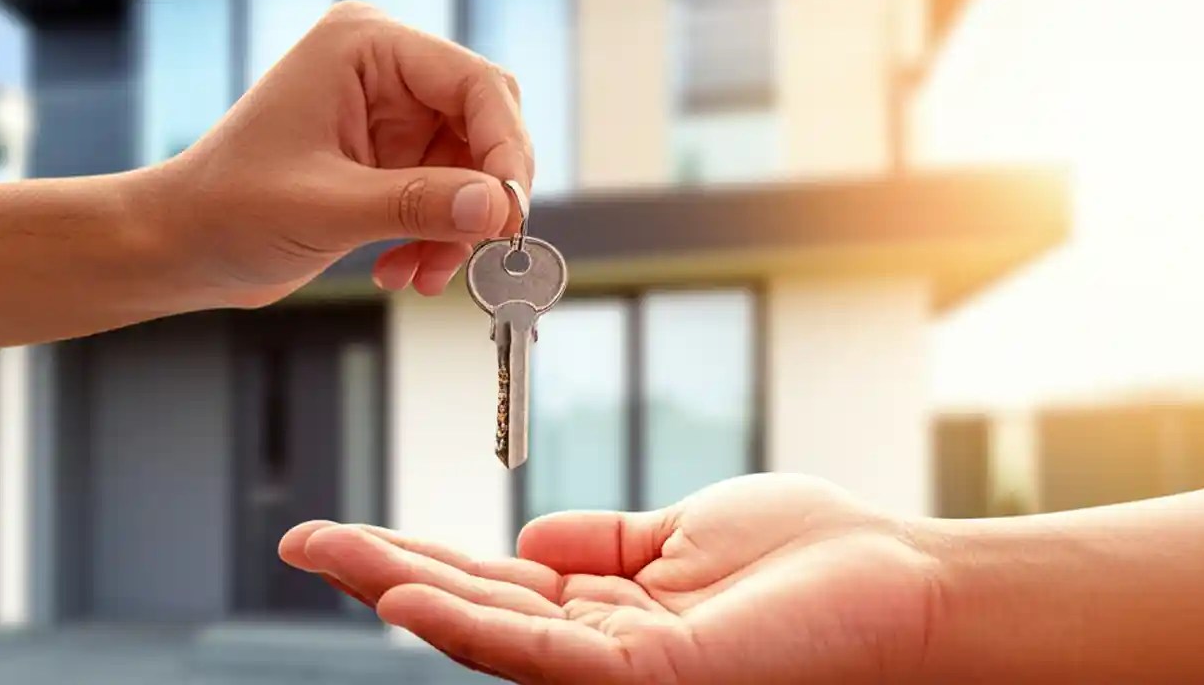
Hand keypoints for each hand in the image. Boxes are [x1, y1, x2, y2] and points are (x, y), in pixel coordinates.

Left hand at [150, 0, 531, 306]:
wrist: (184, 248)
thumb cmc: (228, 209)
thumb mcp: (326, 208)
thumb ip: (418, 204)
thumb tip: (498, 208)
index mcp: (366, 47)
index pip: (474, 83)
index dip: (505, 148)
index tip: (509, 212)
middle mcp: (387, 71)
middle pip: (486, 123)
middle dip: (484, 193)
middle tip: (482, 245)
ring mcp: (393, 117)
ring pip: (474, 170)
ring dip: (458, 230)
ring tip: (423, 273)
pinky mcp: (393, 160)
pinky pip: (451, 198)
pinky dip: (438, 239)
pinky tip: (403, 270)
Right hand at [279, 474, 941, 683]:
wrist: (900, 581)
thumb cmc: (808, 556)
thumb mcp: (680, 532)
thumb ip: (601, 541)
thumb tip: (526, 537)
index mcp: (607, 607)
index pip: (493, 583)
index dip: (418, 558)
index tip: (352, 534)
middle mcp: (602, 647)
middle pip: (476, 609)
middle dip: (385, 576)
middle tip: (302, 541)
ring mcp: (624, 669)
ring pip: (495, 635)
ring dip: (409, 596)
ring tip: (335, 560)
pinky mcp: (654, 677)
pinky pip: (549, 653)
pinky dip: (477, 627)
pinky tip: (416, 596)